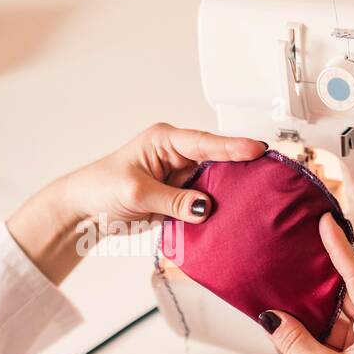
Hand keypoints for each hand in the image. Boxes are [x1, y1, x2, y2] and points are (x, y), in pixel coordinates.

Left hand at [60, 122, 266, 229]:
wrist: (84, 210)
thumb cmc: (101, 188)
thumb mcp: (137, 193)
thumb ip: (172, 201)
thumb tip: (205, 207)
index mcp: (164, 140)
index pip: (204, 142)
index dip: (232, 146)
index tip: (256, 149)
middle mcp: (177, 154)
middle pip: (217, 159)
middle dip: (240, 166)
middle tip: (268, 172)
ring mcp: (181, 176)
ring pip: (215, 181)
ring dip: (230, 190)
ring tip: (257, 194)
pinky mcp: (181, 197)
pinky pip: (205, 202)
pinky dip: (217, 209)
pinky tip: (233, 213)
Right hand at [261, 214, 353, 353]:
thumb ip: (295, 340)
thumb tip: (274, 317)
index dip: (341, 248)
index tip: (328, 224)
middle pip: (351, 293)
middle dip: (324, 279)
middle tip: (303, 254)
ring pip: (342, 316)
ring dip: (318, 311)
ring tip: (291, 297)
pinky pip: (339, 335)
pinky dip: (319, 332)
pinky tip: (298, 330)